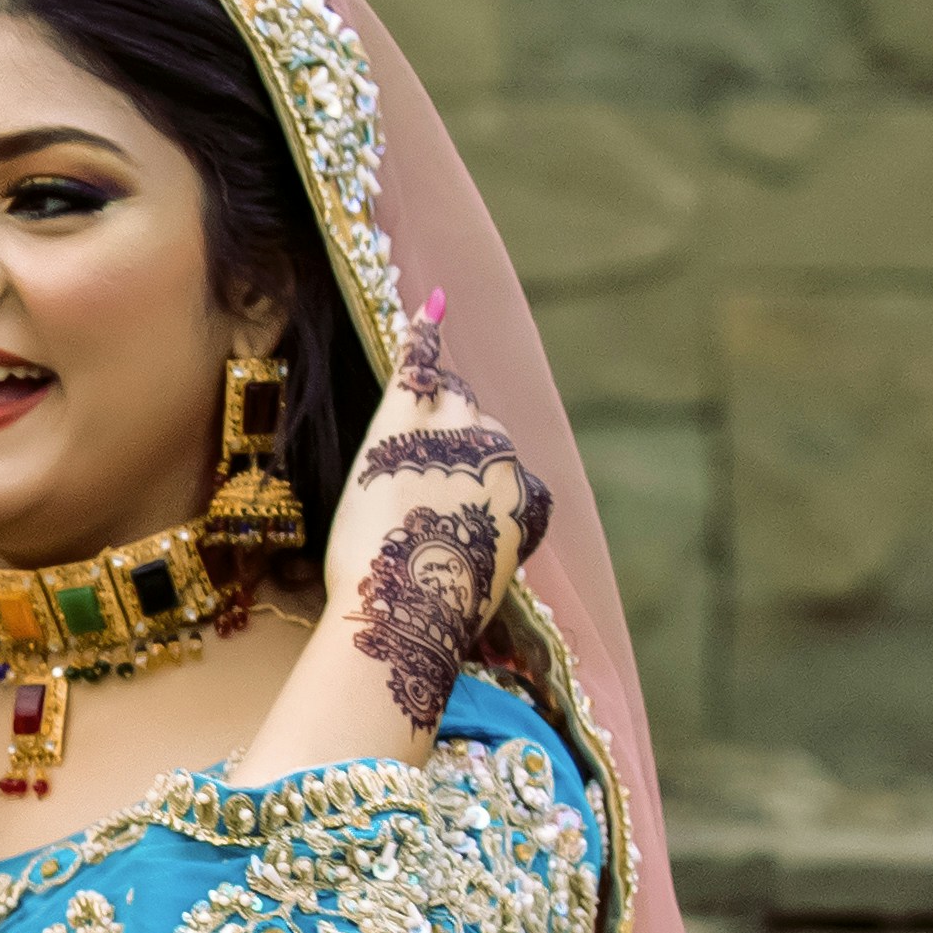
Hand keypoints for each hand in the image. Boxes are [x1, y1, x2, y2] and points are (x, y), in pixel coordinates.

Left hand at [320, 293, 551, 738]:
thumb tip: (503, 628)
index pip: (504, 467)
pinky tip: (431, 304)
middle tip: (414, 494)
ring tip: (403, 454)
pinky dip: (426, 331)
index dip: (469, 485)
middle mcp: (504, 455)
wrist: (401, 608)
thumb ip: (489, 569)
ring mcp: (456, 431)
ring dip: (428, 416)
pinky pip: (423, 360)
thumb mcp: (480, 594)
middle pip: (478, 427)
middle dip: (449, 449)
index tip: (449, 511)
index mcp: (531, 500)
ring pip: (448, 400)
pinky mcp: (407, 417)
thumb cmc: (432, 616)